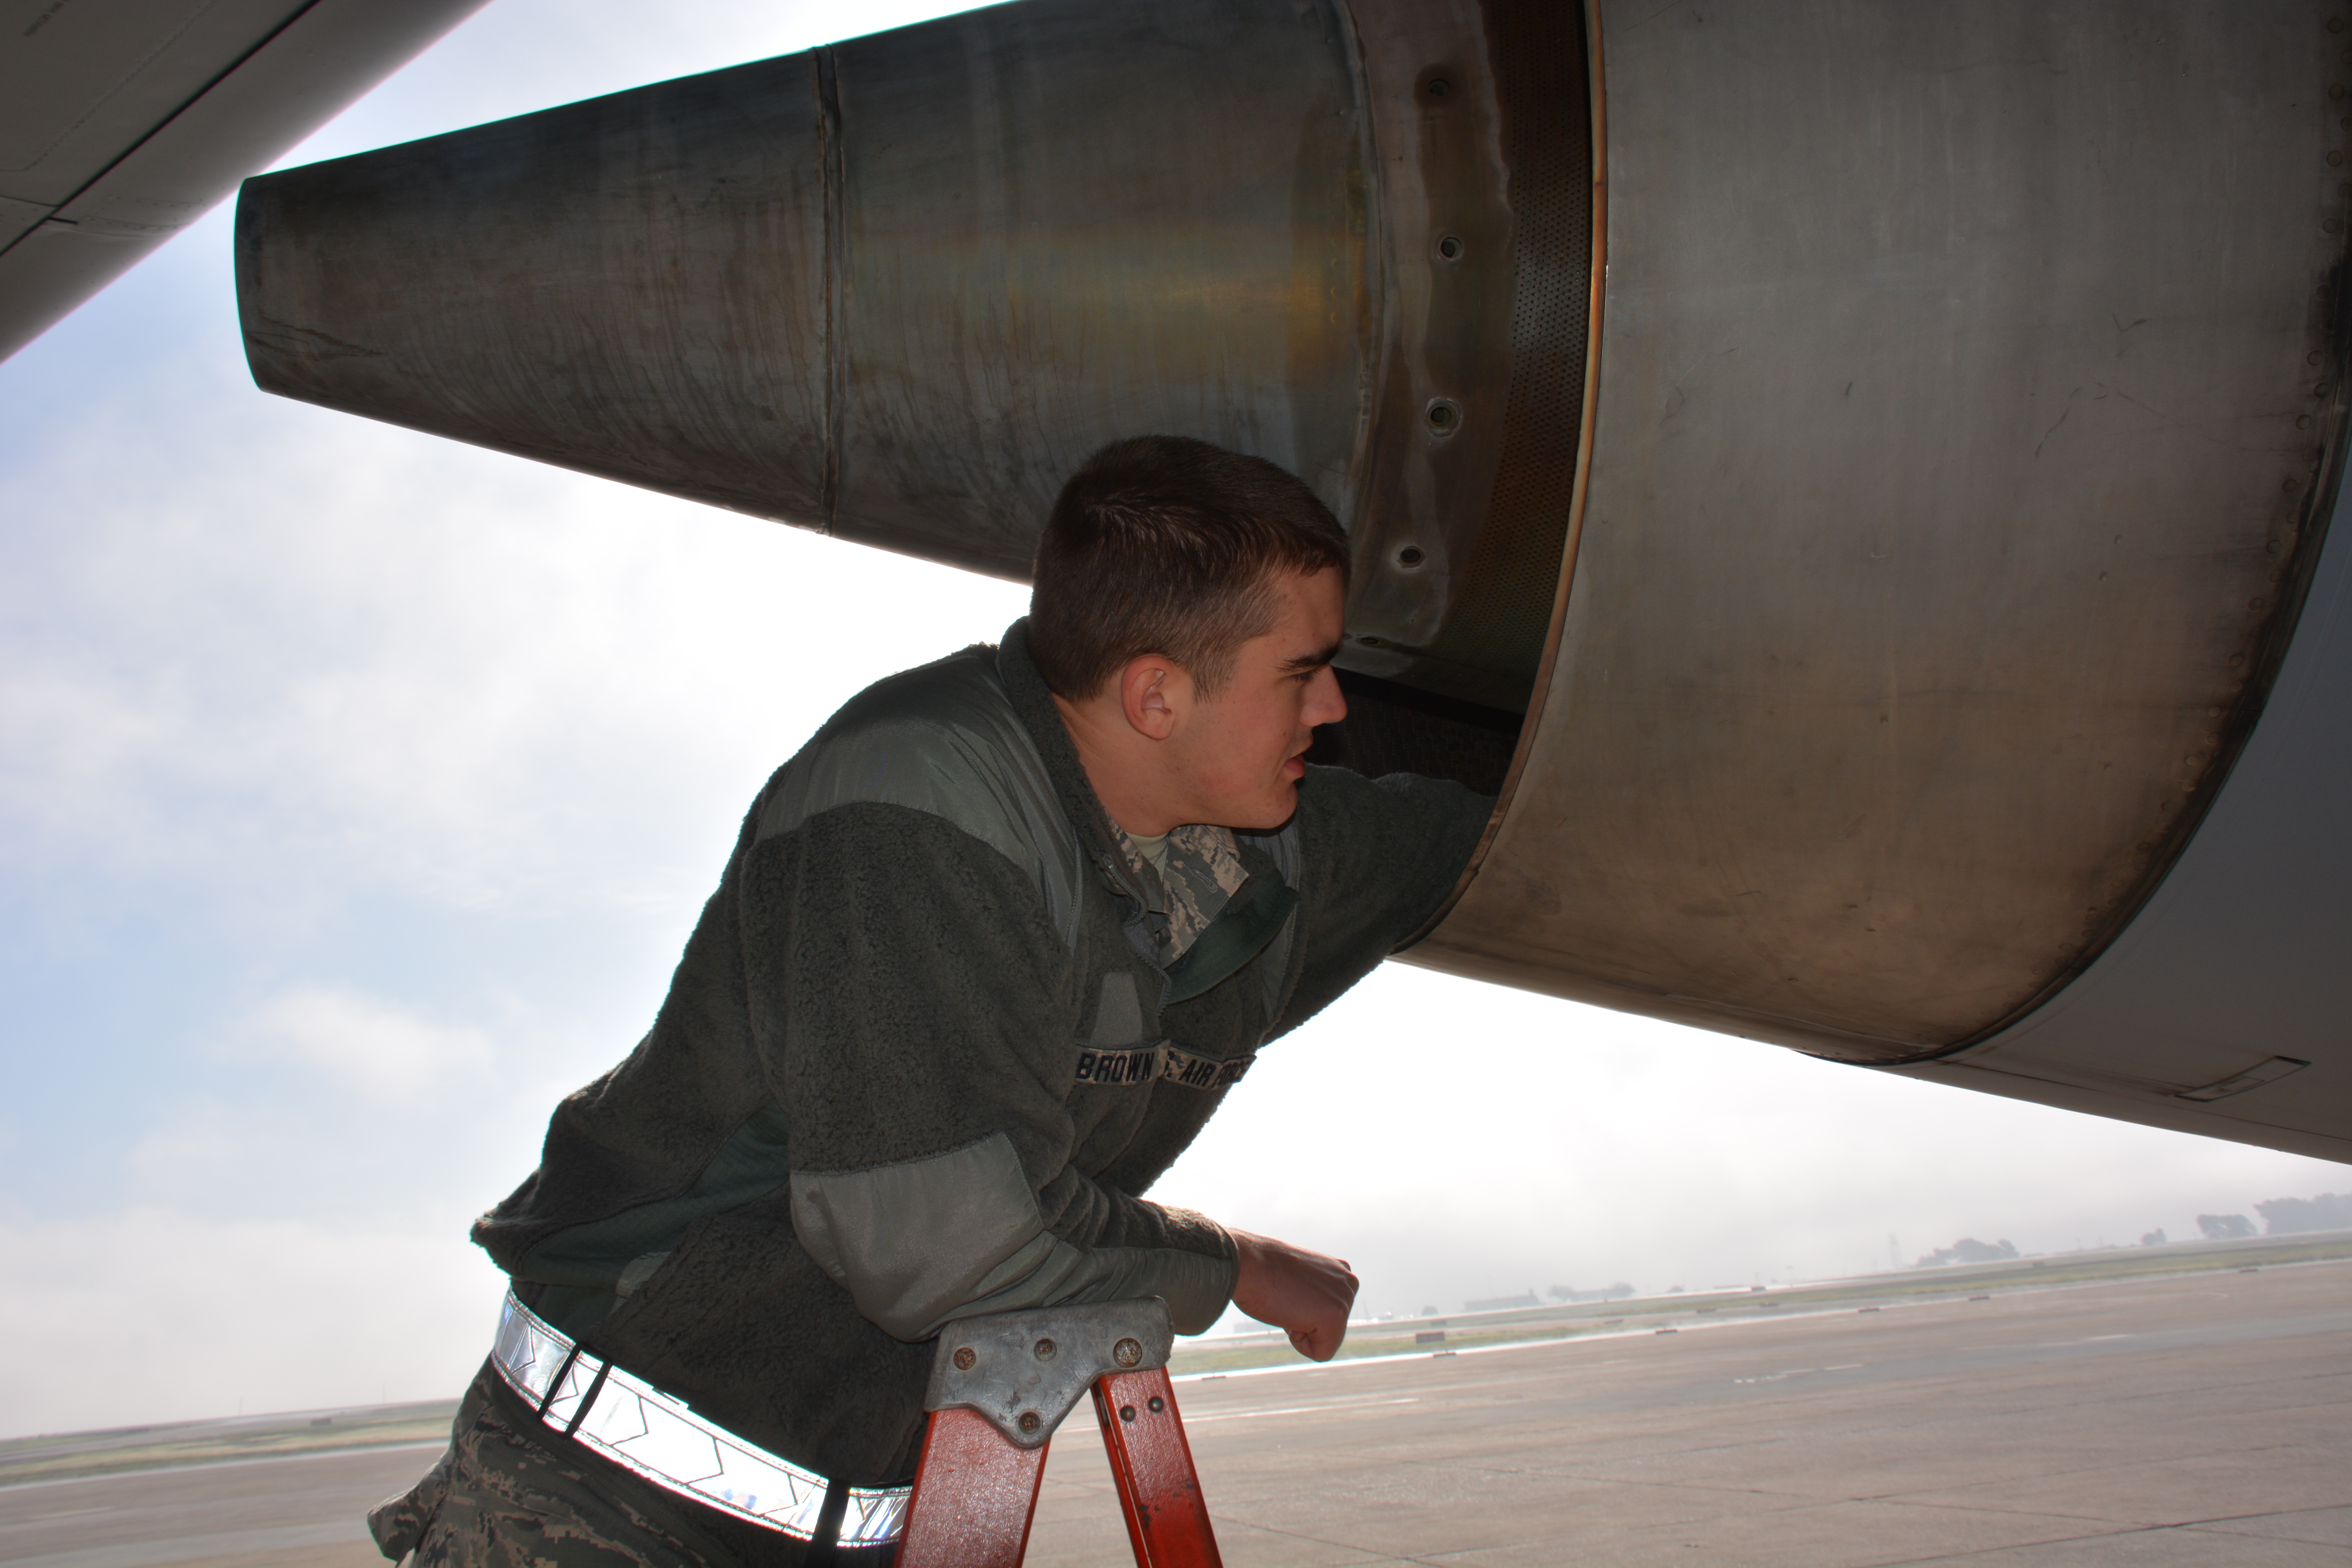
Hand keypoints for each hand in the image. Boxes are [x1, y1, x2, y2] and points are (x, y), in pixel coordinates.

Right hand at [1229, 1229, 1358, 1360]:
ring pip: (1325, 1342)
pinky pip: (1321, 1353)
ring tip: (1287, 1302)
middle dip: (1303, 1323)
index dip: (1301, 1313)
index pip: (1329, 1317)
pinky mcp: (1336, 1315)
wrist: (1246, 1263)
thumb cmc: (1262, 1273)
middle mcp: (1349, 1282)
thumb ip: (1313, 1293)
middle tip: (1285, 1297)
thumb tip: (1309, 1309)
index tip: (1287, 1290)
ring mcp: (1344, 1298)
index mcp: (1341, 1272)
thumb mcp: (1298, 1281)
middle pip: (1330, 1331)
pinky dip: (1299, 1343)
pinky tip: (1288, 1312)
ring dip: (1300, 1331)